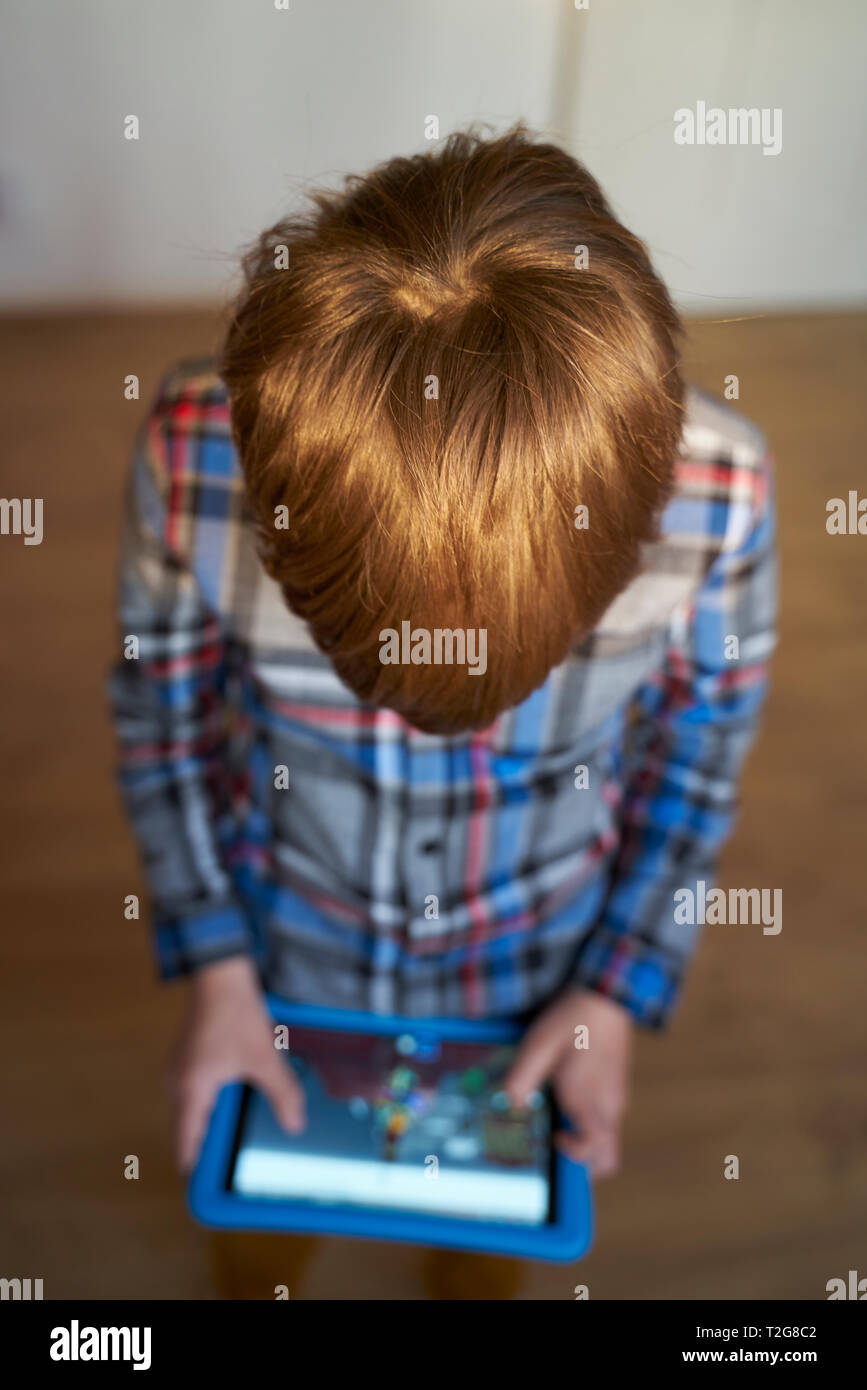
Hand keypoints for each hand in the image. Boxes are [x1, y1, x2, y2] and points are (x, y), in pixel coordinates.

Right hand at [167, 955, 305, 1171]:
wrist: (220, 973)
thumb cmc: (236, 1015)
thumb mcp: (264, 1059)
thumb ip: (281, 1094)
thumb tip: (294, 1126)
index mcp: (190, 1092)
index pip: (186, 1144)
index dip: (196, 1168)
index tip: (209, 1187)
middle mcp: (177, 1084)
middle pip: (192, 1128)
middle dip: (214, 1145)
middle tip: (238, 1160)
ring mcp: (181, 1069)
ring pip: (197, 1108)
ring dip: (217, 1120)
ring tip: (243, 1131)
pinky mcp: (190, 1056)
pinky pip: (200, 1090)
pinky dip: (217, 1100)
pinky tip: (240, 1097)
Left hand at [504, 987, 631, 1177]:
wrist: (605, 996)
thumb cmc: (573, 1021)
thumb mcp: (538, 1047)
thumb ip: (521, 1080)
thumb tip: (510, 1106)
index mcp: (589, 1101)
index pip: (593, 1152)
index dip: (571, 1153)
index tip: (553, 1135)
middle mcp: (608, 1105)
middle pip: (608, 1156)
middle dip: (586, 1160)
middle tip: (559, 1141)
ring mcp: (617, 1095)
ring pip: (609, 1137)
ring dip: (588, 1137)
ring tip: (562, 1113)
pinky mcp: (617, 1084)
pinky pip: (609, 1117)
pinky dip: (593, 1119)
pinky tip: (572, 1093)